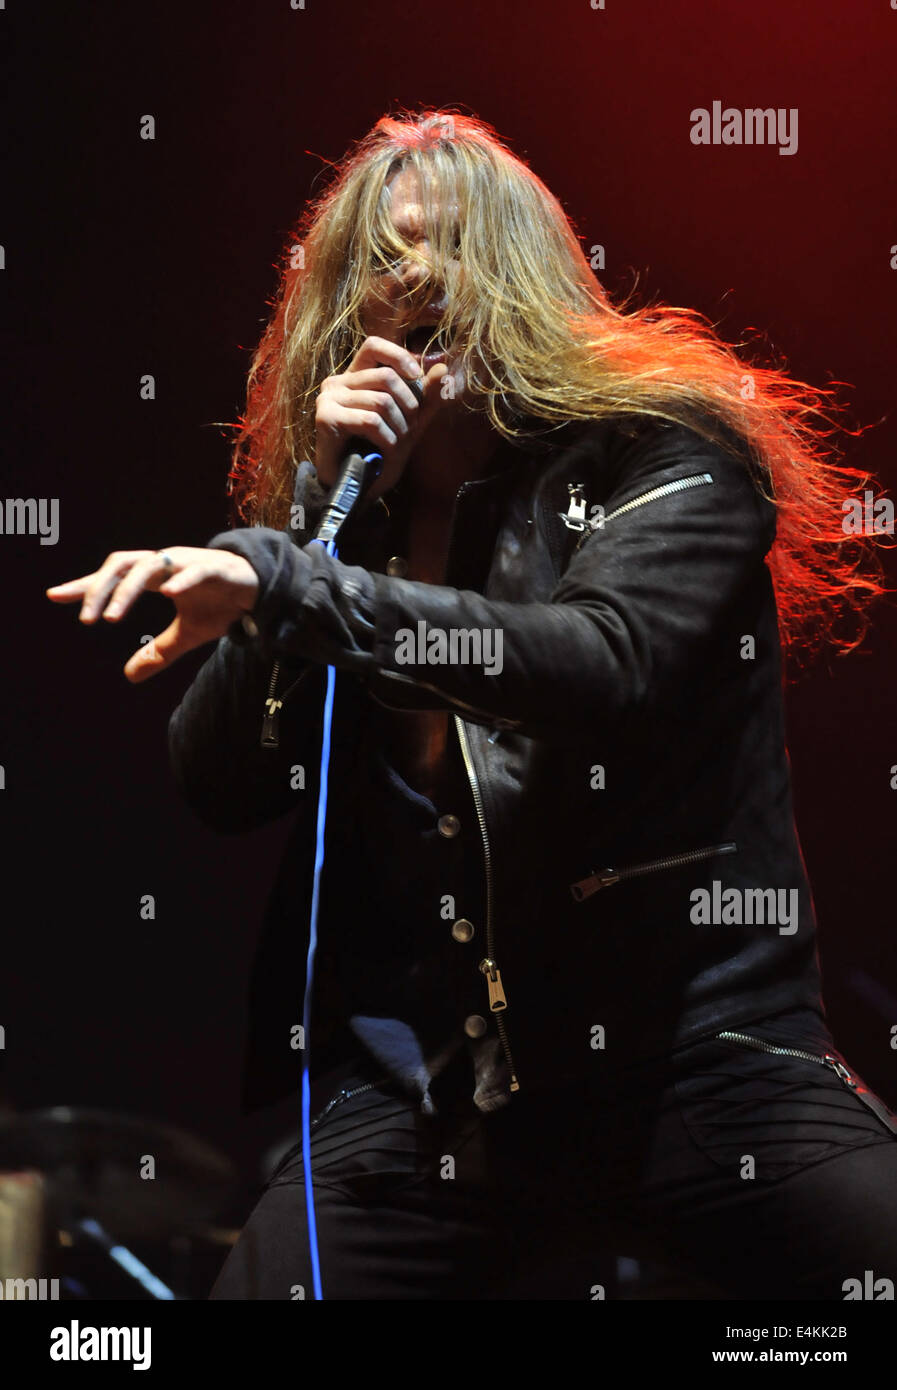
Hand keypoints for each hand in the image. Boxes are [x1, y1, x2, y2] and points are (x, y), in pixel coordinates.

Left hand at [46, 546, 259, 682]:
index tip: (54, 596)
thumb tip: (129, 675)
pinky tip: (168, 593)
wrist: (262, 589)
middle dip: (100, 589)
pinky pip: (195, 570)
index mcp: (156, 576)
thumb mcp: (187, 634)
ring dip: (127, 591)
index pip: (114, 577)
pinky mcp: (216, 568)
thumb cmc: (220, 604)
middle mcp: (166, 563)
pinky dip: (181, 580)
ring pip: (150, 567)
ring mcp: (189, 563)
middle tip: (87, 620)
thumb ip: (159, 651)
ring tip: (111, 617)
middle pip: (123, 566)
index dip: (85, 586)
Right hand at [315, 336, 447, 502]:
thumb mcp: (409, 421)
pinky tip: (386, 450)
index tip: (417, 376)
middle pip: (385, 376)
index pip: (374, 346)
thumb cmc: (379, 451)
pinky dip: (386, 438)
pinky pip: (370, 420)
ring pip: (381, 400)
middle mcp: (338, 382)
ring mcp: (328, 399)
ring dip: (399, 427)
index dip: (398, 356)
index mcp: (355, 377)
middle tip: (410, 428)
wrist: (355, 487)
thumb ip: (426, 397)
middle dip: (409, 405)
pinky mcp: (326, 418)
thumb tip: (443, 368)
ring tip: (398, 444)